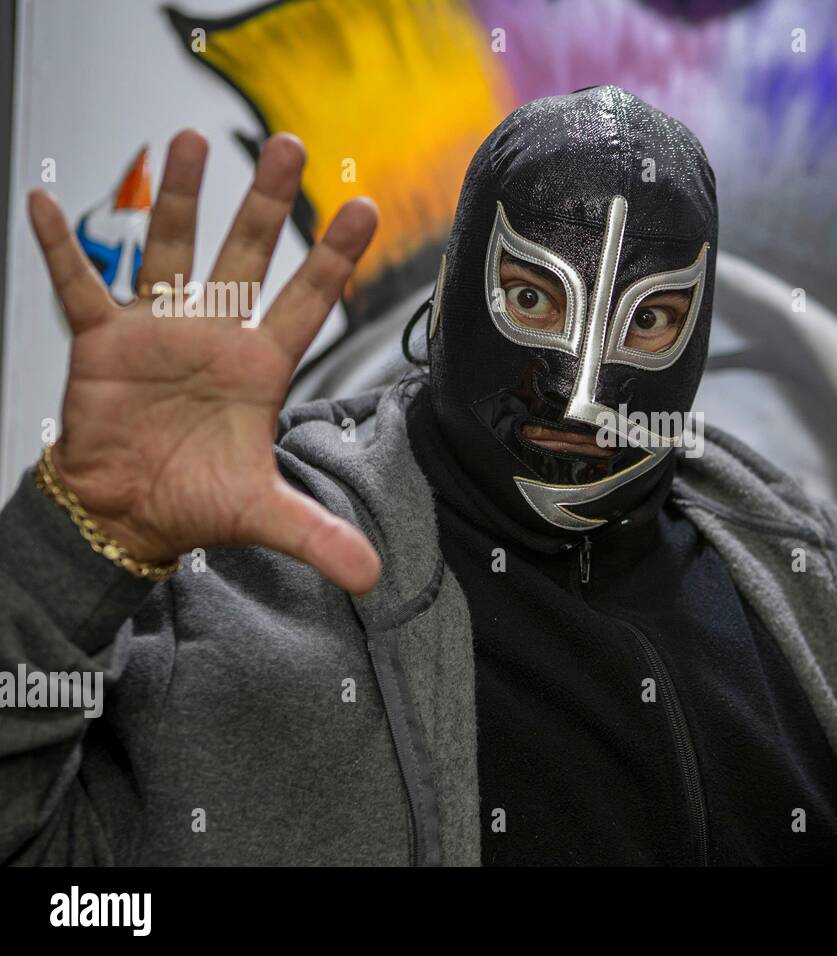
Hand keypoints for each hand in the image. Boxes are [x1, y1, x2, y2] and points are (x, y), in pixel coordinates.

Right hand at [30, 130, 381, 594]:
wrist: (124, 513)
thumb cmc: (192, 502)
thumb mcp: (261, 516)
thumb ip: (318, 536)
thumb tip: (373, 577)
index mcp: (261, 367)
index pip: (307, 300)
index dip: (334, 257)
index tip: (364, 207)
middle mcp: (216, 335)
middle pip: (247, 255)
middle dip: (266, 202)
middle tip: (286, 144)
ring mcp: (159, 330)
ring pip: (171, 250)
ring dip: (178, 198)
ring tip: (186, 140)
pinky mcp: (102, 341)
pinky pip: (79, 285)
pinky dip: (63, 248)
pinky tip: (49, 204)